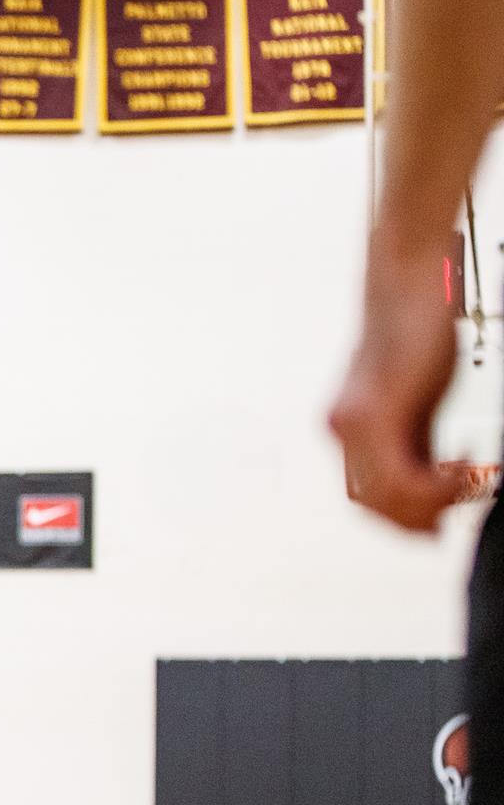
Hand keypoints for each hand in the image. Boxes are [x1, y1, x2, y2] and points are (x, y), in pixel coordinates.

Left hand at [328, 241, 466, 531]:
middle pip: (372, 506)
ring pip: (386, 498)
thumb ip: (416, 441)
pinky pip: (400, 477)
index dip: (404, 516)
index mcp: (348, 433)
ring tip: (464, 476)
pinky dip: (436, 482)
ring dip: (432, 500)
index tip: (440, 515)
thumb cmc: (416, 338)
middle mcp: (341, 432)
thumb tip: (432, 481)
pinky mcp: (375, 412)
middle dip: (418, 517)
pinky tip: (462, 458)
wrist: (407, 288)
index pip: (366, 498)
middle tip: (457, 503)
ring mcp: (353, 424)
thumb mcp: (418, 402)